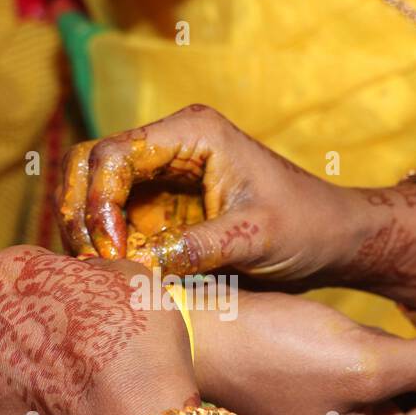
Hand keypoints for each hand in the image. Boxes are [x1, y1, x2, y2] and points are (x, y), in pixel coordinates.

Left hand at [0, 246, 198, 414]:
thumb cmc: (132, 336)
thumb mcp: (125, 276)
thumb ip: (90, 273)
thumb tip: (86, 280)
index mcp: (3, 273)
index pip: (17, 273)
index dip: (49, 290)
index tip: (74, 308)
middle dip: (22, 332)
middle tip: (67, 350)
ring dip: (17, 376)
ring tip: (64, 388)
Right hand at [59, 105, 415, 308]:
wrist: (334, 240)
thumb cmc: (306, 228)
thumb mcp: (257, 238)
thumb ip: (201, 247)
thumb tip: (142, 265)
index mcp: (193, 133)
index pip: (114, 154)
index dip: (100, 203)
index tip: (116, 252)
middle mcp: (170, 146)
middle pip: (89, 166)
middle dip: (81, 215)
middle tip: (95, 266)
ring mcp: (162, 177)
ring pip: (94, 194)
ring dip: (89, 235)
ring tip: (106, 278)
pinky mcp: (162, 208)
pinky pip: (115, 223)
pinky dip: (107, 250)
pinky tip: (119, 282)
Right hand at [192, 291, 415, 414]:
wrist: (191, 340)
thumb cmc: (271, 352)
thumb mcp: (364, 358)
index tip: (401, 344)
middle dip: (412, 364)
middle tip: (361, 343)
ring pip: (402, 386)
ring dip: (384, 354)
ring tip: (334, 342)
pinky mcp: (318, 408)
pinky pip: (369, 378)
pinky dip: (360, 352)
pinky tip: (321, 340)